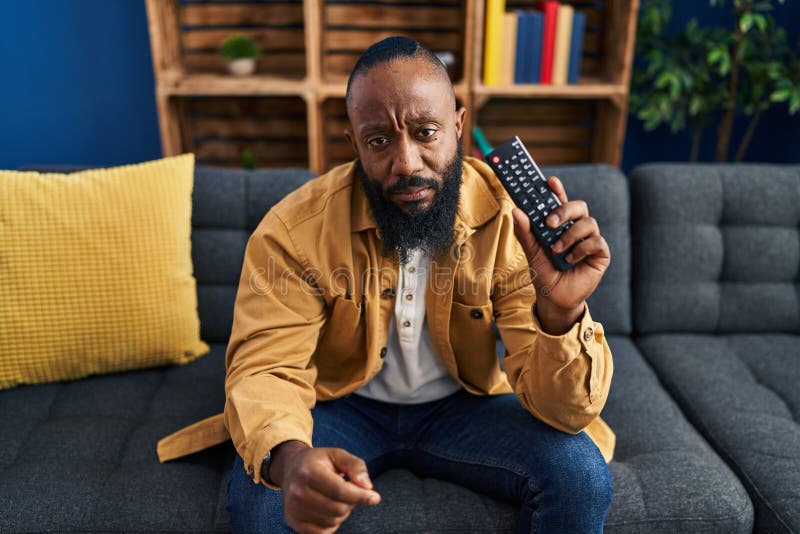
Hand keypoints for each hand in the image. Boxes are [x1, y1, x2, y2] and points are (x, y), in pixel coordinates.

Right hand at [272, 442, 380, 533]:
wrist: (291, 469)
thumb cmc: (319, 462)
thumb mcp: (338, 455)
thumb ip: (356, 466)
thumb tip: (368, 486)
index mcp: (309, 472)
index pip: (340, 490)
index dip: (360, 496)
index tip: (375, 498)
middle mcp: (298, 491)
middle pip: (338, 508)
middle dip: (351, 502)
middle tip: (348, 491)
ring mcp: (294, 508)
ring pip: (332, 521)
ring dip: (341, 513)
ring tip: (335, 498)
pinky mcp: (293, 521)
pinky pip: (322, 533)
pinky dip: (331, 524)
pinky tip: (328, 510)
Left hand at [511, 176, 610, 333]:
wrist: (554, 298)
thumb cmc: (544, 272)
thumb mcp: (531, 252)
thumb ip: (525, 232)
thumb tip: (516, 210)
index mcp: (560, 223)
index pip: (560, 200)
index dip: (557, 189)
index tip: (550, 181)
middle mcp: (576, 227)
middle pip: (579, 206)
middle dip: (564, 210)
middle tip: (549, 222)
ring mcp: (590, 239)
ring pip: (588, 223)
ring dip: (569, 235)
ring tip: (555, 250)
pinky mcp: (600, 254)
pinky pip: (596, 242)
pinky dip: (581, 249)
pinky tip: (569, 260)